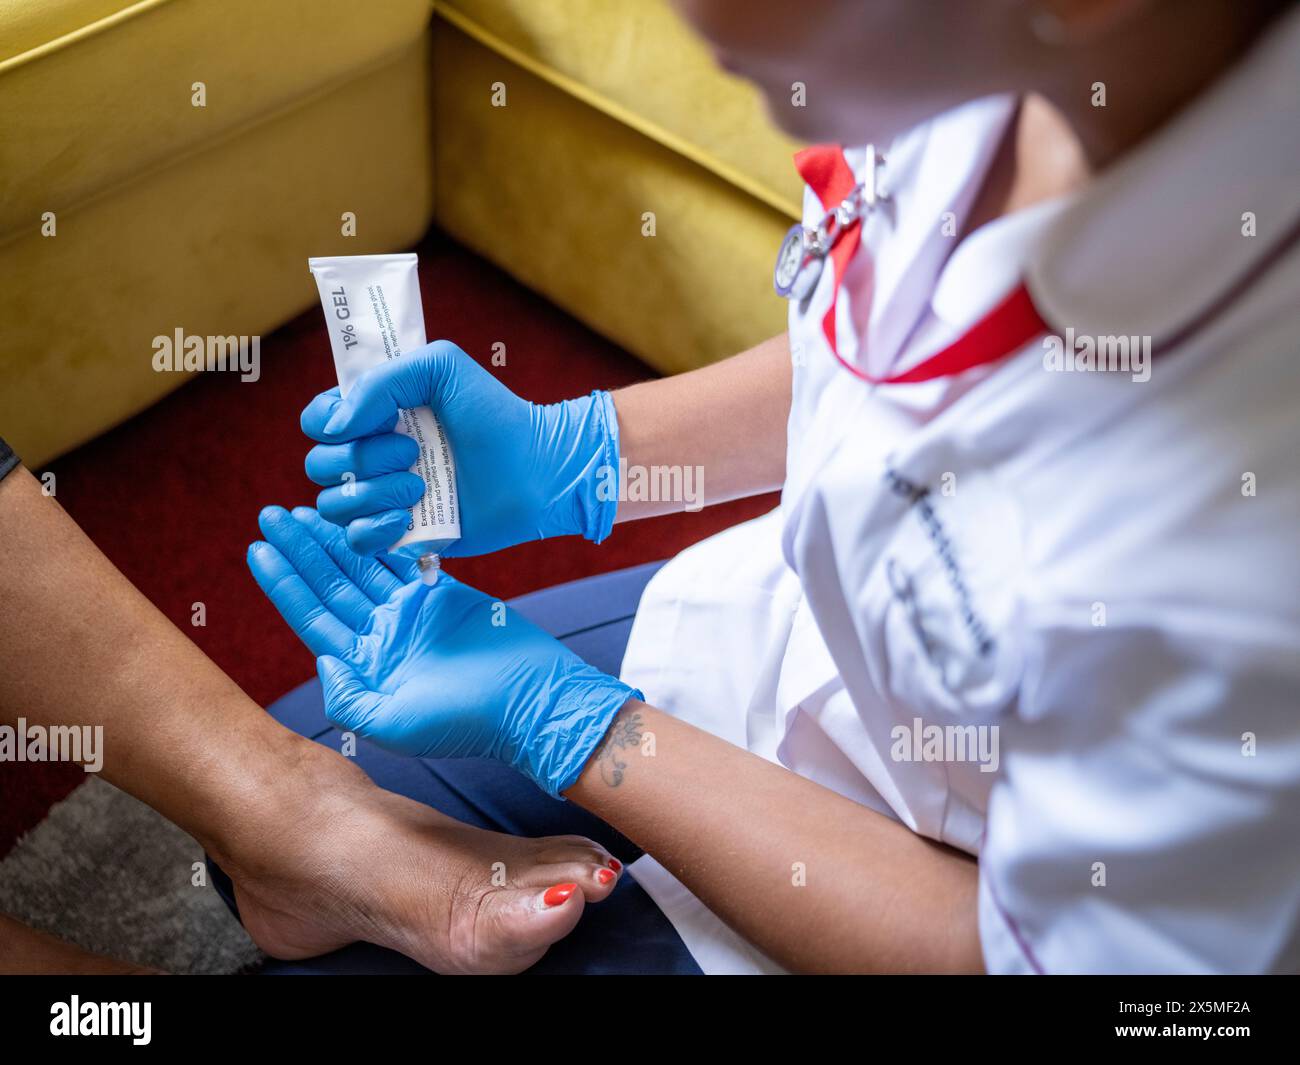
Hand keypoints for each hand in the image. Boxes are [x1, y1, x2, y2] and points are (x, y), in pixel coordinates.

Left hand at [247, 506, 638, 796]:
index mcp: (366, 668)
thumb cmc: (465, 722)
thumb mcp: (393, 725)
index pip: (312, 618)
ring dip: (333, 540)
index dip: (284, 583)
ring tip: (303, 509)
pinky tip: (359, 517)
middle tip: (271, 514)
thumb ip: (348, 697)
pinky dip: (380, 539)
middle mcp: (383, 638)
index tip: (257, 549)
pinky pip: (403, 560)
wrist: (530, 700)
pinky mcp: (442, 594)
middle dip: (300, 550)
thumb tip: (322, 657)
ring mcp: (412, 614)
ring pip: (362, 568)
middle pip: (330, 585)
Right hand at [301, 340, 620, 556]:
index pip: (317, 421)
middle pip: (319, 465)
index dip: (331, 422)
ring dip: (373, 494)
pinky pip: (355, 541)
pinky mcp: (401, 535)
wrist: (537, 468)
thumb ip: (380, 380)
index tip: (377, 418)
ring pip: (333, 505)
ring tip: (420, 486)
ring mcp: (384, 498)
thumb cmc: (494, 414)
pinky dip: (376, 530)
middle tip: (414, 450)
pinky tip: (409, 519)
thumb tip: (334, 427)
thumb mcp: (439, 367)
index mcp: (374, 416)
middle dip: (362, 458)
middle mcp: (372, 457)